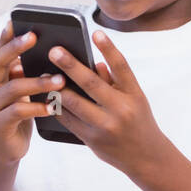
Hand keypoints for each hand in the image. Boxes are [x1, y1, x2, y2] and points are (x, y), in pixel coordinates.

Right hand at [0, 22, 62, 165]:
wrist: (3, 150)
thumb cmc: (17, 115)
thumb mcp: (19, 90)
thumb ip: (24, 72)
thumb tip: (47, 49)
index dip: (8, 36)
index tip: (18, 20)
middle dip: (17, 47)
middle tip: (35, 38)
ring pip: (14, 88)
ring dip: (38, 82)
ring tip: (59, 80)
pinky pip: (19, 112)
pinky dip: (37, 108)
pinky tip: (53, 107)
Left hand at [46, 30, 163, 173]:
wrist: (146, 157)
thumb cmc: (138, 121)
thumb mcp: (134, 99)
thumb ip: (116, 80)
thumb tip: (96, 64)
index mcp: (133, 95)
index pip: (121, 67)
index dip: (108, 49)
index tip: (95, 33)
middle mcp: (120, 110)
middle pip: (91, 84)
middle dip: (70, 66)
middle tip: (54, 51)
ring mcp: (104, 126)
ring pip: (74, 103)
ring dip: (56, 88)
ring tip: (44, 74)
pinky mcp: (92, 140)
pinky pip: (69, 120)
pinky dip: (57, 107)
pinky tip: (47, 96)